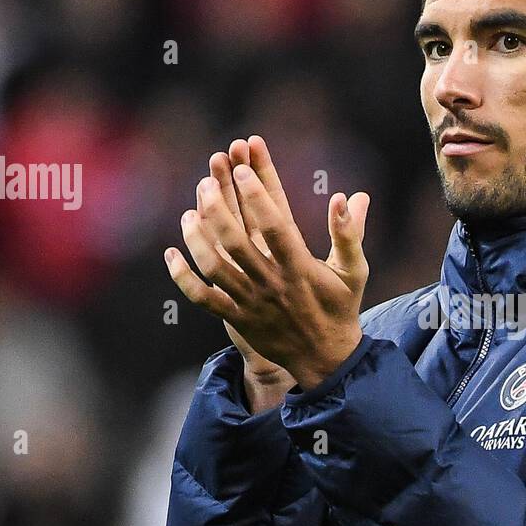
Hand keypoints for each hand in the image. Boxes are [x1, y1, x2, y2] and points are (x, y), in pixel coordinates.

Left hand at [166, 135, 370, 391]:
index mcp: (299, 268)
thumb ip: (349, 233)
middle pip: (236, 242)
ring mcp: (251, 302)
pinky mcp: (237, 318)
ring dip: (197, 238)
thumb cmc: (340, 308)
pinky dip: (183, 278)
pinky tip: (171, 254)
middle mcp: (272, 283)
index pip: (275, 226)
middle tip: (207, 181)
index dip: (257, 194)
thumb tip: (351, 197)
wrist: (325, 358)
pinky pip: (203, 298)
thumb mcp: (354, 271)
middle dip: (218, 208)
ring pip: (215, 267)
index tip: (242, 167)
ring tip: (189, 211)